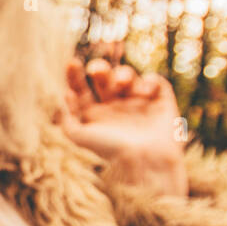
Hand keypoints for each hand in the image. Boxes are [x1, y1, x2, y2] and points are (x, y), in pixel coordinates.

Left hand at [61, 55, 188, 197]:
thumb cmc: (111, 151)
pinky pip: (155, 81)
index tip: (71, 64)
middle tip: (96, 71)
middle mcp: (115, 107)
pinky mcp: (160, 102)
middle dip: (99, 69)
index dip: (75, 75)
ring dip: (123, 74)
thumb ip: (66, 118)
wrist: (145, 161)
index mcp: (96, 115)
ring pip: (128, 76)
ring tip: (121, 84)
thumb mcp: (80, 137)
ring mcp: (137, 103)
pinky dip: (149, 81)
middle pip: (104, 78)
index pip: (82, 89)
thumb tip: (66, 94)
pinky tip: (143, 91)